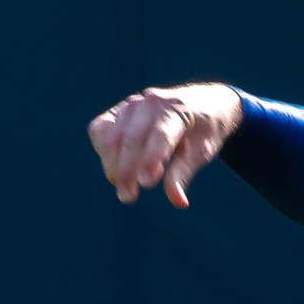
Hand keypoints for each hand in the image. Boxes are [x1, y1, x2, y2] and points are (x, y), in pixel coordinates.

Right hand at [88, 83, 241, 206]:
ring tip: (123, 189)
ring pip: (111, 135)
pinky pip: (99, 129)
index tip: (146, 184)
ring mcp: (132, 104)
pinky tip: (115, 168)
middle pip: (131, 138)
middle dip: (127, 170)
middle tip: (128, 197)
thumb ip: (184, 174)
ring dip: (112, 166)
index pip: (159, 134)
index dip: (151, 159)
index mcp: (177, 108)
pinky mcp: (118, 111)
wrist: (202, 103)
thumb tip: (179, 202)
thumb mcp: (202, 152)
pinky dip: (103, 151)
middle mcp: (151, 102)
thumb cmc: (203, 130)